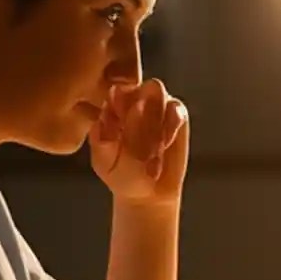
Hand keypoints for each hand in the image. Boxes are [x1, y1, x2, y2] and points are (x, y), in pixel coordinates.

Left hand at [89, 79, 188, 204]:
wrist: (147, 193)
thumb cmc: (121, 175)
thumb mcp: (104, 162)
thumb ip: (103, 140)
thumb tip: (107, 117)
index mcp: (111, 108)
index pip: (115, 91)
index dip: (118, 102)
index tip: (119, 121)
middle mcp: (134, 101)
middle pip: (138, 86)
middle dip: (139, 108)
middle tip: (137, 135)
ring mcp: (157, 106)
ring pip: (158, 93)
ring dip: (154, 118)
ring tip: (151, 148)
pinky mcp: (177, 116)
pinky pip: (177, 109)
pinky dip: (171, 125)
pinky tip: (165, 144)